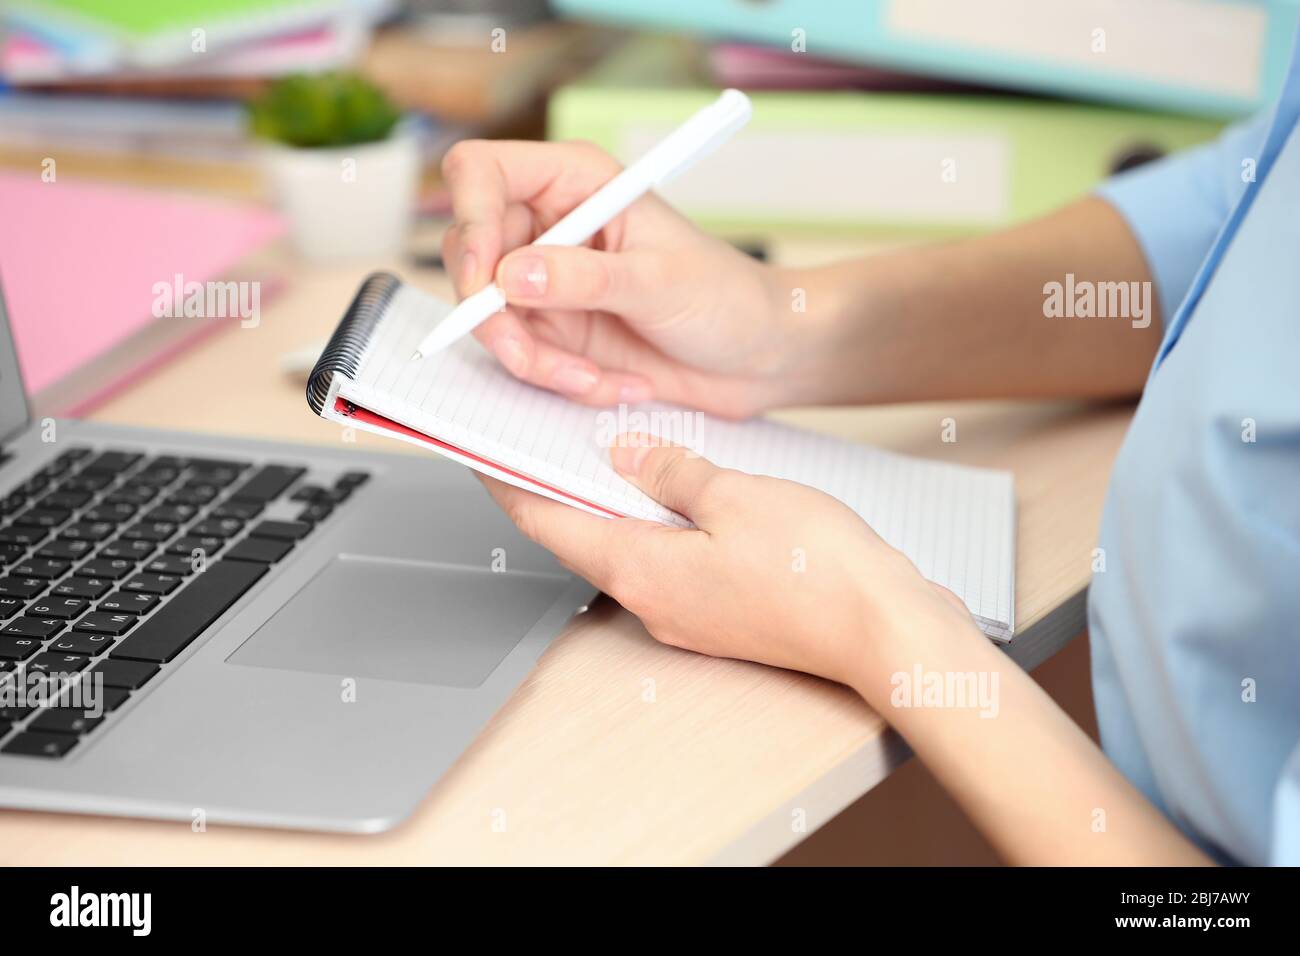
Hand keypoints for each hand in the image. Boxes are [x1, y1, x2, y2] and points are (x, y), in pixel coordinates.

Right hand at [440, 140, 820, 418]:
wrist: (758, 357)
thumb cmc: (726, 297)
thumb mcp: (659, 282)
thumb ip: (584, 278)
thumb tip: (511, 275)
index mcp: (574, 183)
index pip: (481, 173)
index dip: (468, 218)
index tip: (484, 275)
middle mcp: (549, 228)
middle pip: (470, 256)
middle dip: (494, 316)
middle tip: (527, 355)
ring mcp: (546, 284)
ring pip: (490, 320)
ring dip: (535, 361)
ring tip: (592, 379)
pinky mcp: (555, 333)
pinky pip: (524, 360)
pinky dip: (561, 382)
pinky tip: (616, 383)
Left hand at [478, 435, 980, 691]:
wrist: (883, 632)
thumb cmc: (819, 572)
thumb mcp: (736, 497)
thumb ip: (671, 473)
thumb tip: (625, 454)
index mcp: (641, 570)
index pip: (546, 520)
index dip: (507, 481)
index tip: (481, 448)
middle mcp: (652, 600)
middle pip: (579, 536)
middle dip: (552, 486)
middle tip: (536, 436)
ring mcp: (685, 612)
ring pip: (623, 547)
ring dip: (603, 503)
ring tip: (597, 451)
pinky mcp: (718, 612)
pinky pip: (664, 559)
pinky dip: (649, 522)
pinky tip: (668, 491)